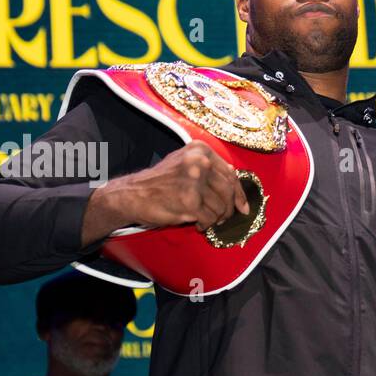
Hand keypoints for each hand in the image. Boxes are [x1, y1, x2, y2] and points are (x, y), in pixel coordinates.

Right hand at [83, 140, 248, 243]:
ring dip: (215, 218)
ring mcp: (194, 182)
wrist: (132, 194)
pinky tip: (196, 223)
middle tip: (222, 218)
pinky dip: (206, 225)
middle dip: (229, 209)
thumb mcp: (184, 163)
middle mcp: (199, 163)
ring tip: (204, 218)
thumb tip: (235, 177)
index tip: (243, 207)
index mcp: (200, 150)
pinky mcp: (189, 201)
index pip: (230, 174)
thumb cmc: (161, 181)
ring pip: (221, 207)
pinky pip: (210, 218)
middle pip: (228, 191)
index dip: (239, 193)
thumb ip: (209, 167)